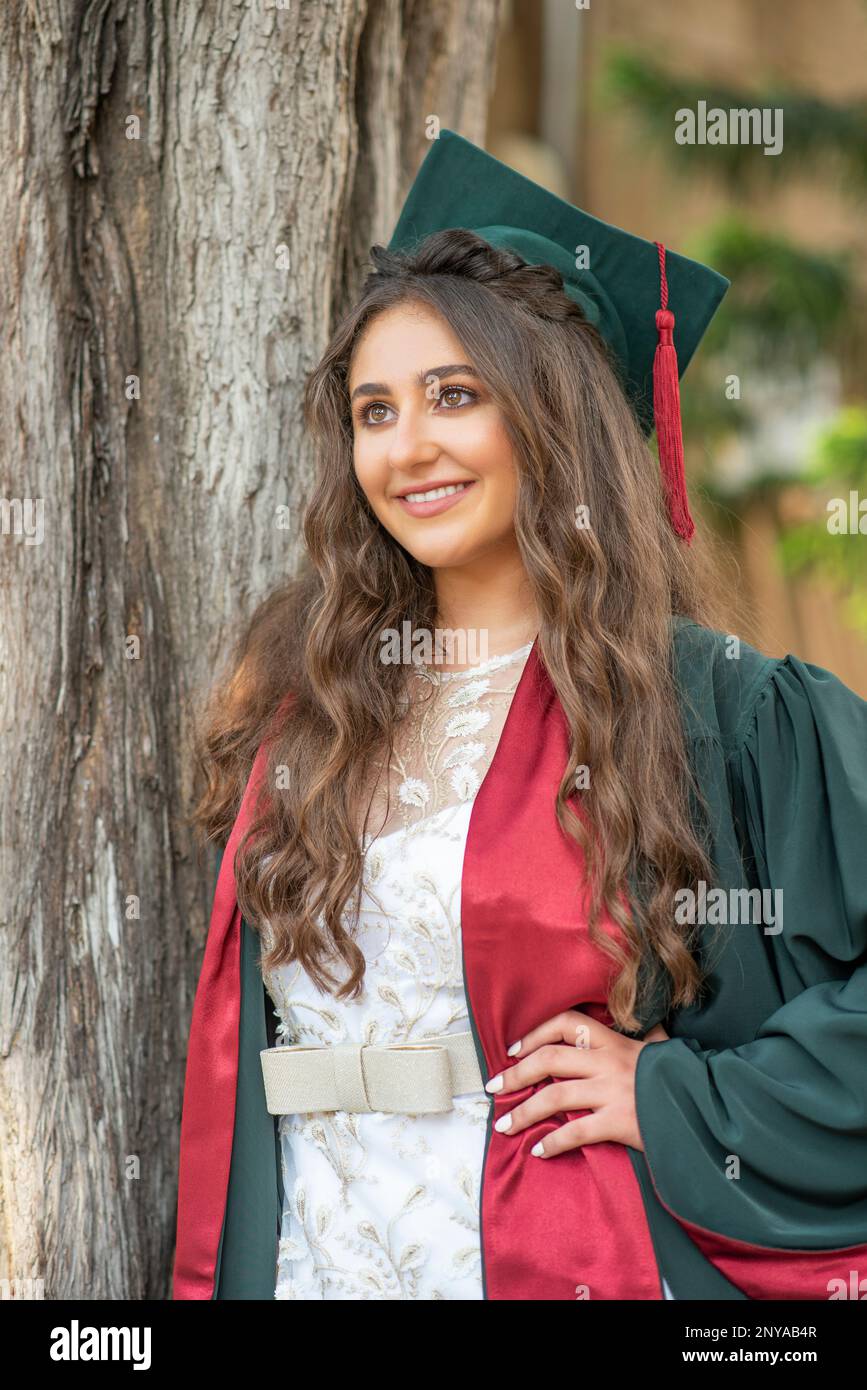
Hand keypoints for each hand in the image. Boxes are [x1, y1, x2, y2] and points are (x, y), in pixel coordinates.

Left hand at [484, 1010, 669, 1156]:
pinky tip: (539, 1150)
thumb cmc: (682, 1077)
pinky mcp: (618, 1122)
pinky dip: (552, 1142)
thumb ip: (646, 1036)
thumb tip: (648, 1021)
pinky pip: (575, 1131)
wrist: (709, 1105)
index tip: (514, 1050)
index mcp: (614, 1040)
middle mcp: (608, 1061)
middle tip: (494, 1088)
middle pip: (549, 1059)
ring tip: (504, 1126)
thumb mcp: (661, 1048)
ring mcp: (612, 1091)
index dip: (535, 1034)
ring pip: (554, 1097)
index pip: (566, 1023)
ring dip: (524, 1112)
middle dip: (515, 1074)